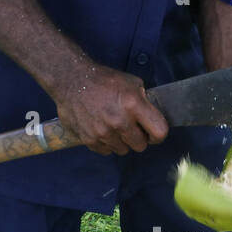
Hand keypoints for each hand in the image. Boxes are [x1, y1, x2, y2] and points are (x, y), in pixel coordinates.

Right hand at [49, 61, 168, 155]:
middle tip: (130, 127)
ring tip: (113, 126)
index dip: (158, 134)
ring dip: (121, 141)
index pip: (159, 133)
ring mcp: (103, 133)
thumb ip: (145, 102)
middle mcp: (119, 121)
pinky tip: (102, 128)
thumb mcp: (132, 83)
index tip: (152, 132)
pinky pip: (106, 151)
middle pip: (141, 146)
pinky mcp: (89, 140)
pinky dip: (106, 143)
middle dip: (138, 138)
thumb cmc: (105, 80)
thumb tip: (152, 118)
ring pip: (123, 150)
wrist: (71, 80)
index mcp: (133, 104)